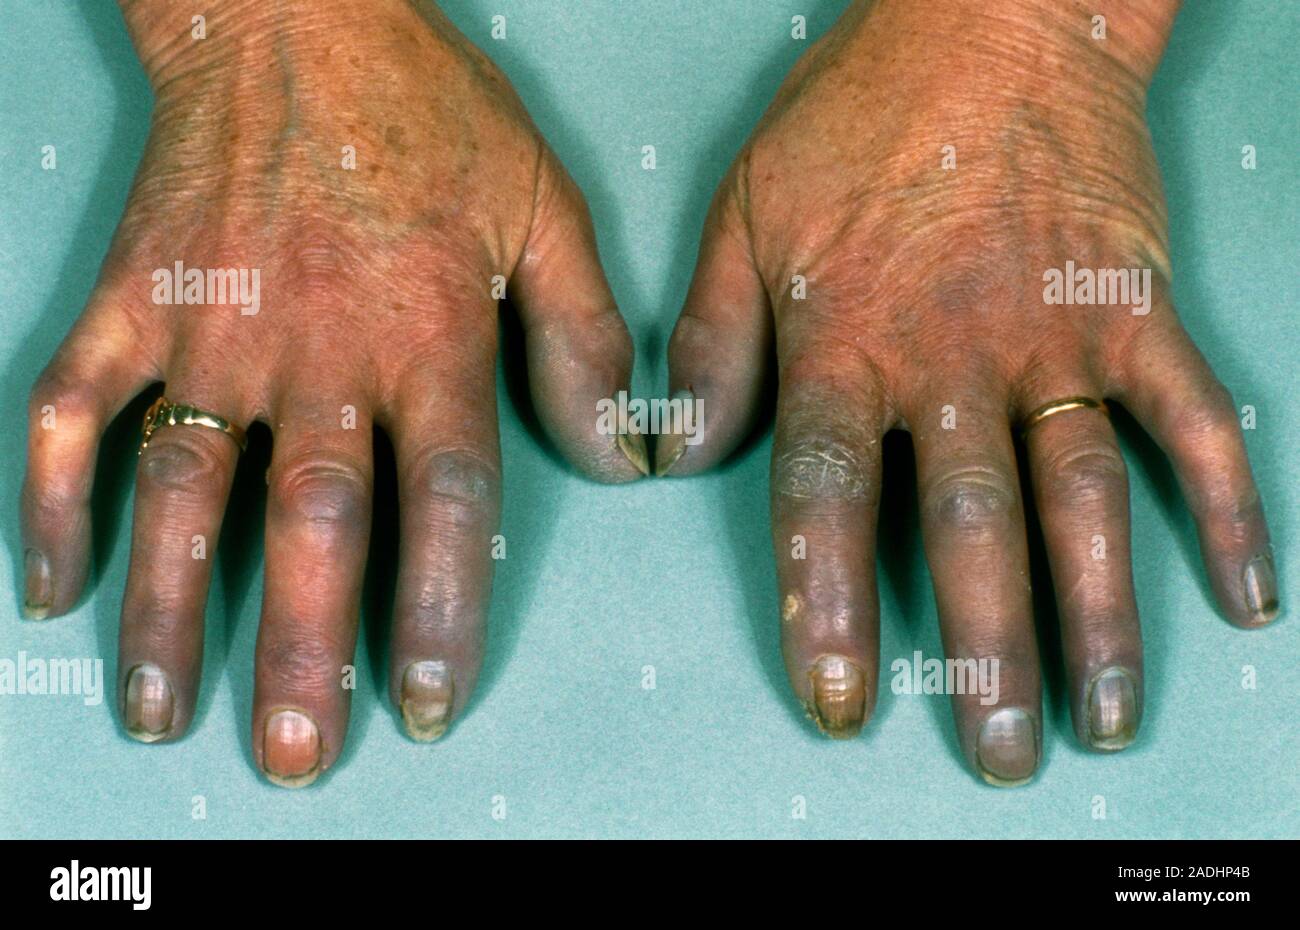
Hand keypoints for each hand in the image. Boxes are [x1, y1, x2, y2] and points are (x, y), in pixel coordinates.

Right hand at [21, 0, 643, 785]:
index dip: (442, 616)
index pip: (445, 507)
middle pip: (313, 524)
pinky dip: (51, 499)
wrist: (295, 20)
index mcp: (429, 337)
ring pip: (184, 493)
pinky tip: (52, 586)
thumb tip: (625, 457)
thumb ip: (588, 337)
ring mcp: (212, 332)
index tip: (431, 704)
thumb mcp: (545, 209)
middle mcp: (319, 352)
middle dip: (304, 649)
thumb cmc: (427, 115)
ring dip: (171, 610)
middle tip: (298, 754)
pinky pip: (72, 412)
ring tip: (166, 710)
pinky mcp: (132, 304)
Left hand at [661, 0, 1276, 784]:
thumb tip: (680, 451)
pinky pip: (1196, 424)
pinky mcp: (1139, 316)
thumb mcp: (744, 213)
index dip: (829, 604)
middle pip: (971, 527)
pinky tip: (1250, 598)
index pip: (829, 496)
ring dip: (1101, 617)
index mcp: (847, 344)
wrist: (991, 23)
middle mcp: (955, 360)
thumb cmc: (861, 118)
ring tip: (1104, 716)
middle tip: (996, 750)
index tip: (841, 700)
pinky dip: (1230, 511)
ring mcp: (1058, 341)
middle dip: (984, 651)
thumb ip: (712, 337)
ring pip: (1085, 500)